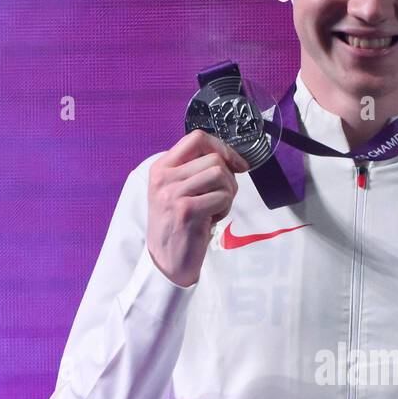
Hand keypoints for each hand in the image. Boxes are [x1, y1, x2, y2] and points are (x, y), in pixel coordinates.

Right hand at [147, 129, 248, 287]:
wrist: (166, 260)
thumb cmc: (178, 224)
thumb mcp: (177, 190)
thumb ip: (195, 170)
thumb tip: (230, 157)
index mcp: (161, 167)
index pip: (197, 138)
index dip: (223, 148)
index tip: (236, 164)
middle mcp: (164, 177)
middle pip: (214, 158)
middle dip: (229, 178)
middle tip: (221, 197)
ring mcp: (173, 193)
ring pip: (220, 175)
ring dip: (227, 194)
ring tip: (215, 209)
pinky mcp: (187, 211)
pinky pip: (222, 197)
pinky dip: (224, 209)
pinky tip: (212, 219)